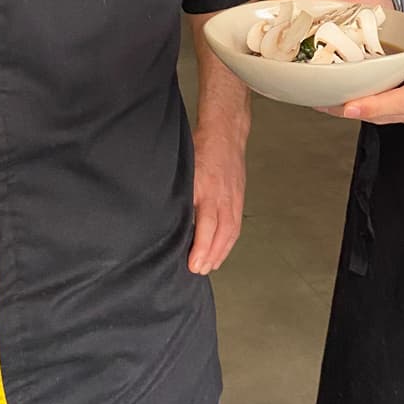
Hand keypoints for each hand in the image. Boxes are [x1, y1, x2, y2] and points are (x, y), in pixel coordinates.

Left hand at [188, 127, 245, 274]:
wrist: (226, 132)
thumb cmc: (200, 147)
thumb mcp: (184, 168)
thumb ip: (179, 192)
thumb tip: (165, 215)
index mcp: (205, 188)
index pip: (206, 225)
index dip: (201, 247)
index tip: (193, 263)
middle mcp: (221, 196)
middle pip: (221, 233)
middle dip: (211, 255)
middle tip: (199, 271)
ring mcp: (233, 197)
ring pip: (230, 230)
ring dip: (221, 252)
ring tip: (210, 266)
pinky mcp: (239, 197)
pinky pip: (236, 223)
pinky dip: (229, 240)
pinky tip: (222, 250)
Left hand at [330, 27, 403, 135]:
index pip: (401, 102)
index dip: (371, 106)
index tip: (346, 106)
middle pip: (389, 116)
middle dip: (356, 110)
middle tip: (323, 101)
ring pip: (394, 120)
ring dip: (367, 112)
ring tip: (335, 100)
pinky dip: (383, 112)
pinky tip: (366, 101)